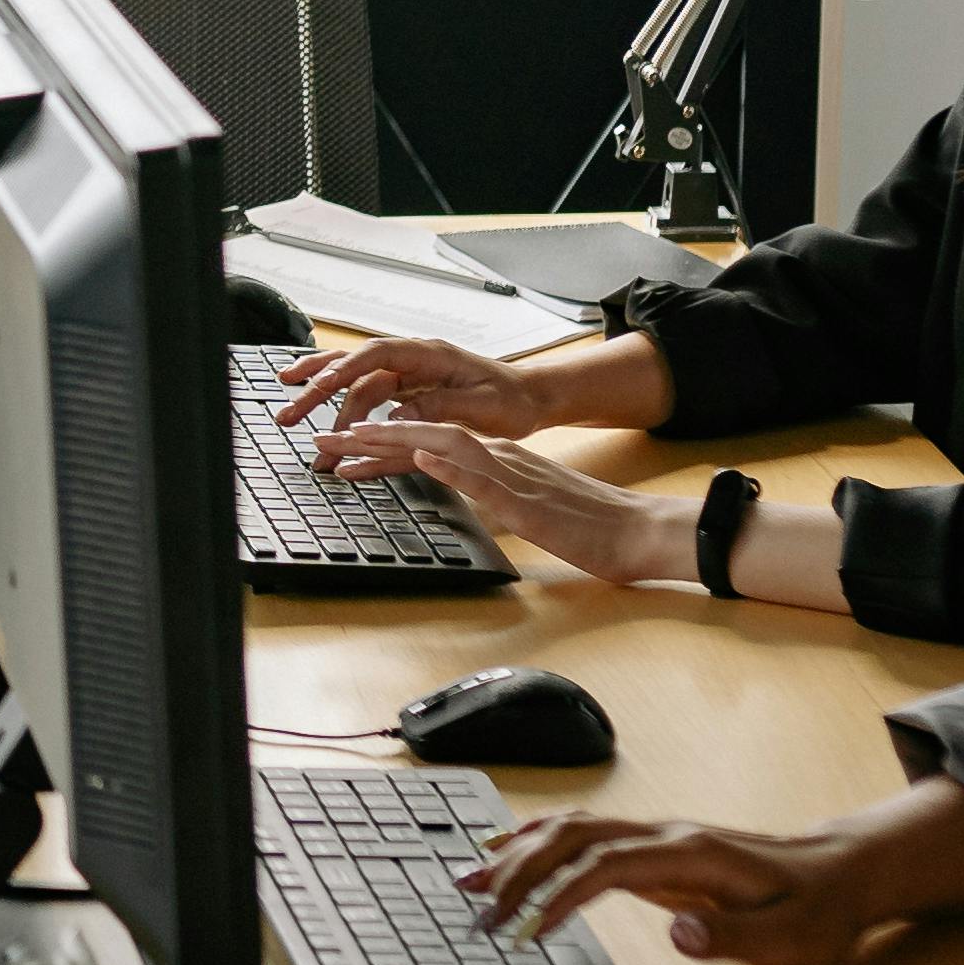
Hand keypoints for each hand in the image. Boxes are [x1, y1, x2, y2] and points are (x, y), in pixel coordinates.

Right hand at [268, 334, 570, 438]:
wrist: (532, 399)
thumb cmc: (513, 400)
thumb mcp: (483, 406)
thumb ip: (439, 406)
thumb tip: (395, 416)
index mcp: (430, 355)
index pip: (376, 355)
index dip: (344, 370)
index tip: (319, 388)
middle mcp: (412, 360)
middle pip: (354, 368)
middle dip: (317, 389)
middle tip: (289, 415)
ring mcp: (407, 374)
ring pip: (353, 380)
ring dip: (320, 396)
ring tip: (287, 410)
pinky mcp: (406, 391)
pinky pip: (365, 394)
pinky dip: (338, 401)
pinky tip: (317, 407)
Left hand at [299, 411, 690, 585]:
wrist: (639, 531)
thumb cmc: (590, 524)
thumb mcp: (528, 504)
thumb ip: (491, 491)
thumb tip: (454, 487)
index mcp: (500, 460)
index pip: (432, 440)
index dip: (385, 437)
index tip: (344, 440)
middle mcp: (501, 459)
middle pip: (428, 435)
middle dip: (371, 433)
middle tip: (324, 435)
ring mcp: (515, 476)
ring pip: (446, 447)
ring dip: (397, 440)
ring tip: (355, 436)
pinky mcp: (530, 502)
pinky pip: (486, 480)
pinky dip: (452, 468)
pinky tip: (425, 460)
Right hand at [467, 781, 963, 964]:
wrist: (843, 873)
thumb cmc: (820, 910)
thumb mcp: (795, 940)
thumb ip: (736, 939)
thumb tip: (678, 936)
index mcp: (695, 855)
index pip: (607, 866)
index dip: (560, 895)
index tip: (525, 932)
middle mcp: (667, 836)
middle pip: (573, 837)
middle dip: (518, 871)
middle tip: (476, 912)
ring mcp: (658, 838)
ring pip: (571, 830)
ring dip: (516, 854)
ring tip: (466, 883)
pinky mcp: (653, 850)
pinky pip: (583, 836)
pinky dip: (536, 843)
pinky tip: (504, 855)